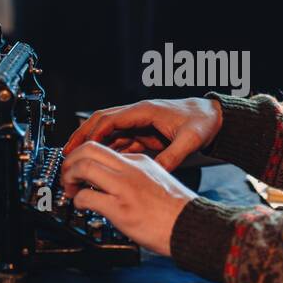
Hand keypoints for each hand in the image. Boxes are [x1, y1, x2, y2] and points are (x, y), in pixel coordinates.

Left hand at [59, 142, 197, 255]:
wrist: (191, 225)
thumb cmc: (176, 210)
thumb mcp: (155, 180)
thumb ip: (133, 176)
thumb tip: (110, 181)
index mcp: (139, 161)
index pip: (102, 148)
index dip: (83, 158)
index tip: (78, 170)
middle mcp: (130, 169)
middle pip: (88, 149)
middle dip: (70, 161)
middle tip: (67, 176)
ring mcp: (125, 187)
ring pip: (83, 166)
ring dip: (69, 177)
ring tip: (71, 190)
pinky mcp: (121, 208)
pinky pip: (87, 196)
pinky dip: (78, 201)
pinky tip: (83, 206)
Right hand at [64, 97, 223, 171]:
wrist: (216, 117)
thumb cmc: (203, 122)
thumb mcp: (189, 140)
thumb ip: (173, 156)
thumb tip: (157, 171)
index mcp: (145, 111)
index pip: (110, 119)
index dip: (92, 133)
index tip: (78, 147)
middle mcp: (139, 115)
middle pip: (102, 122)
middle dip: (83, 136)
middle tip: (66, 152)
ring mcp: (140, 124)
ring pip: (109, 133)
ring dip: (93, 145)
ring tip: (78, 161)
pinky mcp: (145, 133)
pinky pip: (121, 141)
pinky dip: (108, 151)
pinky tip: (100, 163)